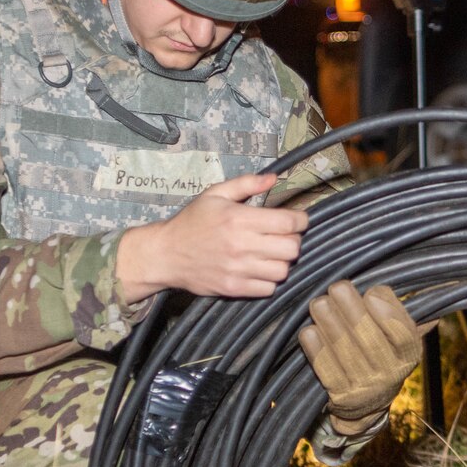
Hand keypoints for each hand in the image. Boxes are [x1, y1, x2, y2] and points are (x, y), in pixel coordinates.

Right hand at [115, 171, 304, 301]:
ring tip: (271, 253)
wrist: (165, 254)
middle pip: (292, 248)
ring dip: (282, 261)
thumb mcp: (215, 194)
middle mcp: (241, 245)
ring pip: (283, 270)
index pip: (289, 223)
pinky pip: (268, 288)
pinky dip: (269, 280)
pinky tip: (259, 268)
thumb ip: (246, 184)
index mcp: (239, 219)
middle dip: (293, 240)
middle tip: (283, 236)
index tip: (297, 219)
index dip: (300, 220)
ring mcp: (238, 269)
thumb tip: (273, 178)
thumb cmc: (192, 222)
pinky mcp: (234, 288)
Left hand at [297, 281, 426, 433]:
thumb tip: (442, 281)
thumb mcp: (401, 339)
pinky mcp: (340, 395)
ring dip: (329, 322)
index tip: (372, 292)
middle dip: (351, 309)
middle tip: (338, 287)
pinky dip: (315, 347)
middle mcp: (390, 374)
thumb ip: (407, 313)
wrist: (365, 404)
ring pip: (344, 350)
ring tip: (319, 303)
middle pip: (370, 339)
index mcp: (409, 355)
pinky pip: (325, 368)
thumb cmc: (383, 355)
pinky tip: (309, 330)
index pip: (403, 334)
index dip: (387, 312)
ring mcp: (365, 387)